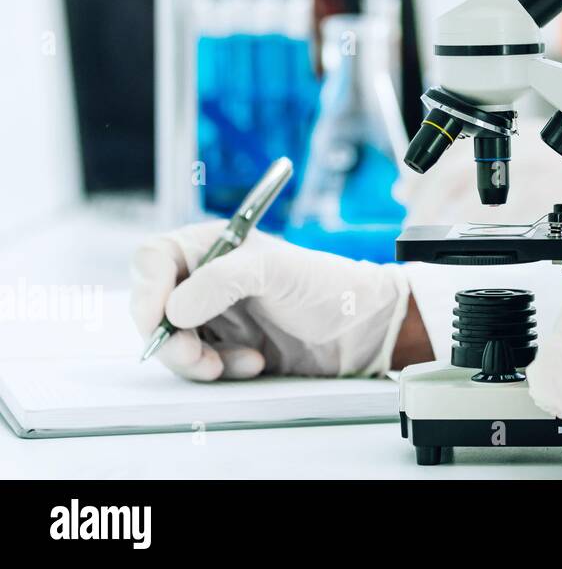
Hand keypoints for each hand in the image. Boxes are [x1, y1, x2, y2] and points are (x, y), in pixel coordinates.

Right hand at [130, 221, 422, 380]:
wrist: (360, 328)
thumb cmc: (327, 285)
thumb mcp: (277, 270)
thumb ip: (223, 280)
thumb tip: (174, 308)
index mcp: (213, 245)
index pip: (154, 260)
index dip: (147, 290)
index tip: (157, 321)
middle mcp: (205, 278)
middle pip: (153, 309)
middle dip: (171, 339)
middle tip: (198, 358)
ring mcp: (212, 314)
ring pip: (172, 343)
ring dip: (197, 360)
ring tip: (238, 361)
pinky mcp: (225, 346)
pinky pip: (199, 365)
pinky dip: (220, 369)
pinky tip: (254, 362)